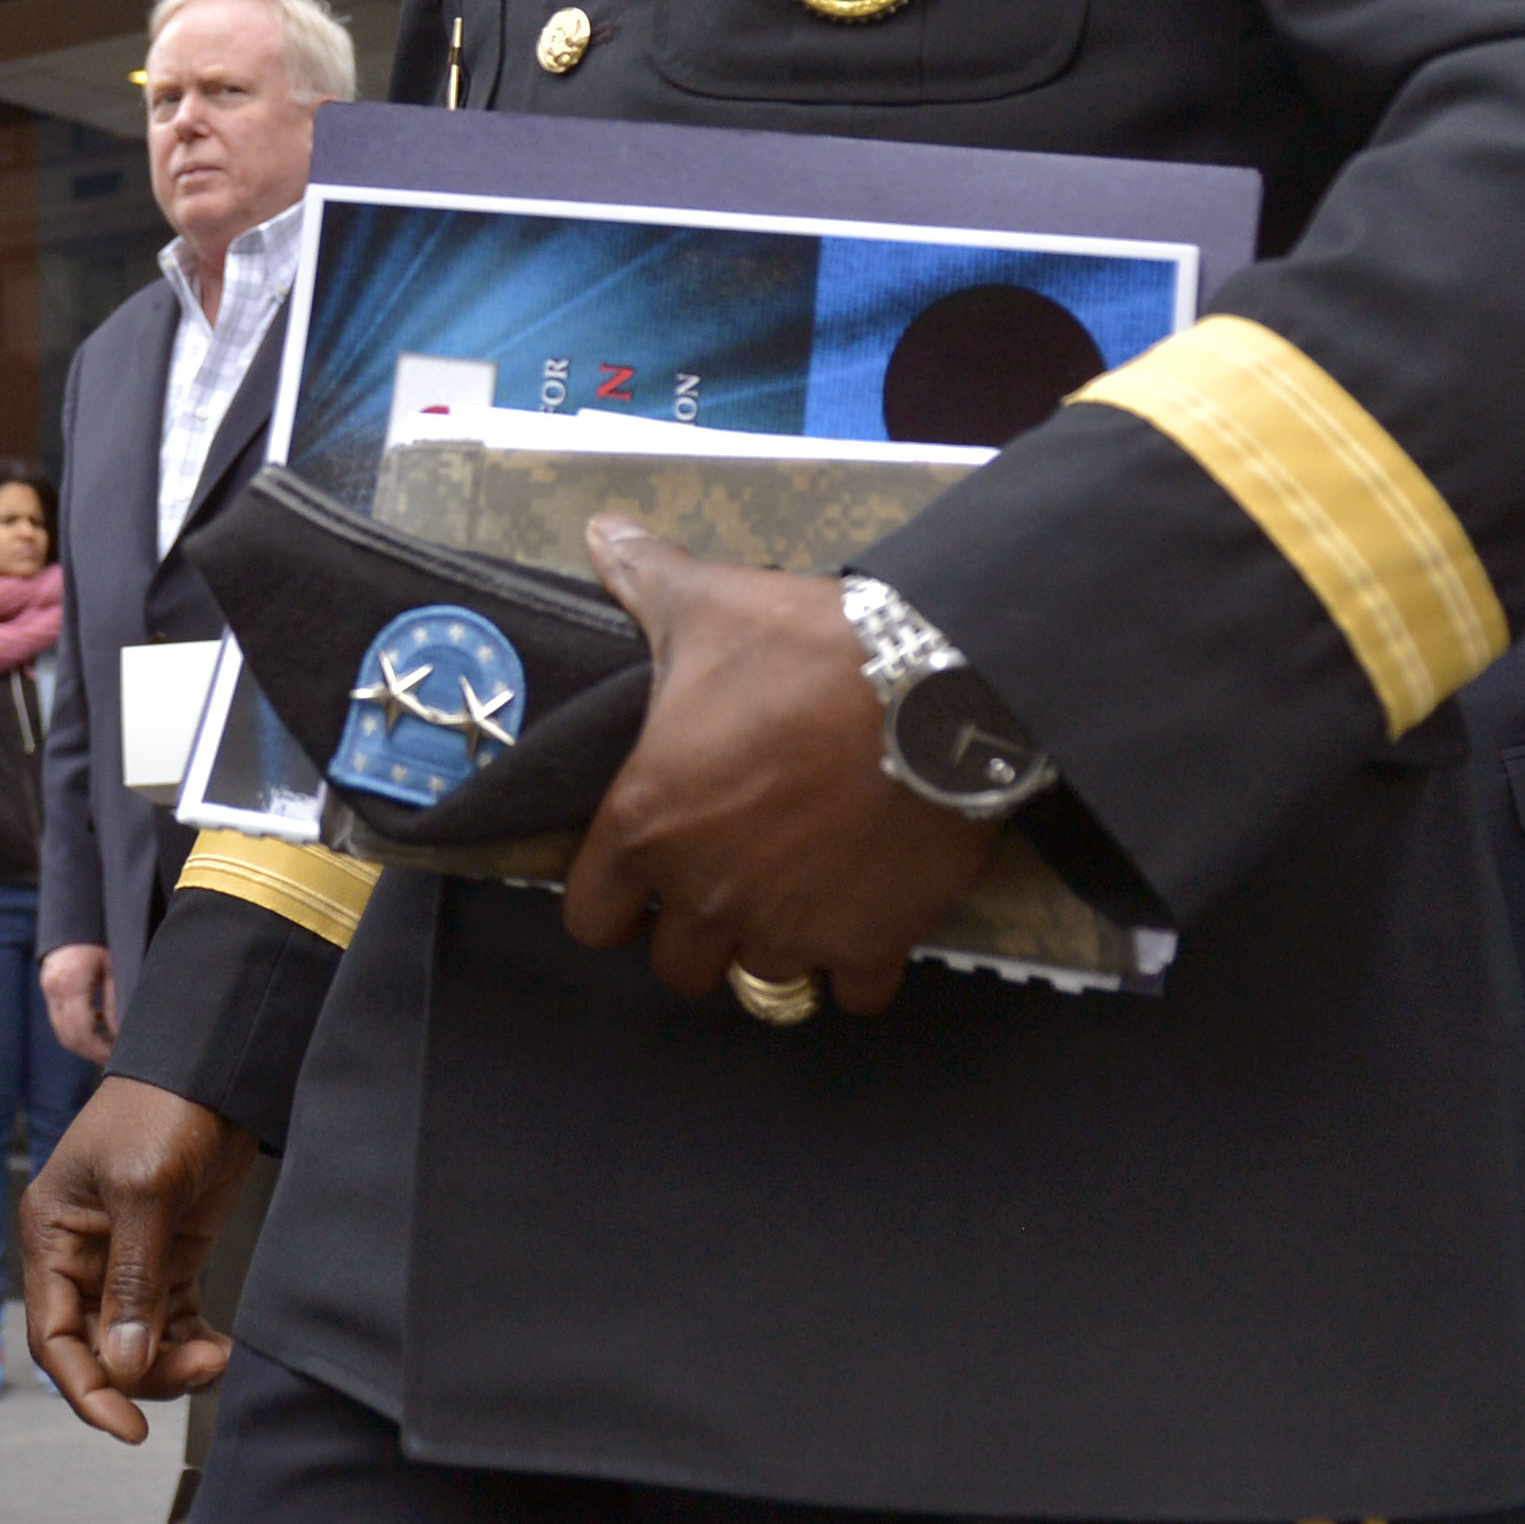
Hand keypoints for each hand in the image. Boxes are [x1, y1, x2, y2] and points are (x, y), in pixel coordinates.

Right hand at [19, 1077, 252, 1442]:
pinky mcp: (168, 1258)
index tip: (128, 1426)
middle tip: (198, 1371)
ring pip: (135, 1344)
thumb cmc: (161, 1109)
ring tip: (216, 1358)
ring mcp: (125, 1260)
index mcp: (51, 1235)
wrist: (216, 1070)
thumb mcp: (142, 1190)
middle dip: (143, 1374)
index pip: (53, 1336)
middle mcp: (80, 1255)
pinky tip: (218, 1349)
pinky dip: (192, 1346)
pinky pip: (169, 1324)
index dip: (86, 1389)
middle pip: (97, 1349)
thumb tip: (121, 1363)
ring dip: (172, 1364)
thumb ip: (132, 1279)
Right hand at [40, 943, 118, 1063]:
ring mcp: (48, 989)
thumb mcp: (114, 968)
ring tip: (109, 1045)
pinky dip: (78, 1028)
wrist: (78, 918)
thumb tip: (119, 1035)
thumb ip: (115, 1003)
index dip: (98, 1049)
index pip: (80, 1031)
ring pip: (62, 1031)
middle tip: (113, 1057)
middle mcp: (53, 989)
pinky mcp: (49, 989)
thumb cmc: (101, 939)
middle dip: (90, 1051)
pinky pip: (61, 1018)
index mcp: (69, 984)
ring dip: (84, 1042)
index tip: (116, 1057)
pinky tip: (99, 1024)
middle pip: (68, 1036)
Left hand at [562, 522, 997, 1014]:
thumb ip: (642, 578)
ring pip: (762, 980)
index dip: (612, 901)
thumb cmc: (798, 648)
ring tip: (797, 895)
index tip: (641, 876)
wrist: (933, 685)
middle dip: (695, 931)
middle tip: (726, 881)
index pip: (592, 919)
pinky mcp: (870, 943)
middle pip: (678, 966)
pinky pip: (853, 993)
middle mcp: (706, 895)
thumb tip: (599, 529)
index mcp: (646, 826)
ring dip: (774, 946)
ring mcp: (791, 928)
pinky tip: (865, 919)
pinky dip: (857, 966)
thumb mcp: (705, 604)